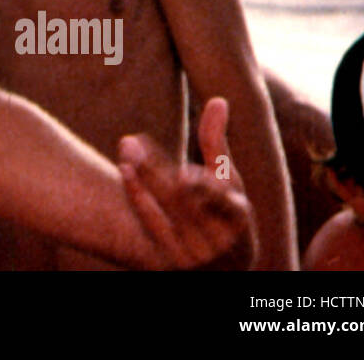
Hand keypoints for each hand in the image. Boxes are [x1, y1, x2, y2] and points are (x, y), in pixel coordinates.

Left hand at [118, 96, 257, 269]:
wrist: (222, 264)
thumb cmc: (223, 209)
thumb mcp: (227, 180)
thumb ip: (217, 144)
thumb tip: (218, 99)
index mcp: (237, 216)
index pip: (222, 203)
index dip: (204, 190)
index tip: (183, 175)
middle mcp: (218, 238)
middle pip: (182, 202)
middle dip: (155, 170)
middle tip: (131, 141)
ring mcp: (194, 252)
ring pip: (164, 210)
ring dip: (141, 178)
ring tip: (126, 148)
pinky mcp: (172, 260)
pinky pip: (152, 224)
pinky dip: (138, 197)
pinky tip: (126, 172)